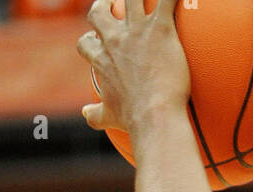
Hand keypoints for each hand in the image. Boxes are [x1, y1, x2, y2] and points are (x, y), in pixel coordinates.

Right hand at [77, 0, 190, 137]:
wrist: (155, 115)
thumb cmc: (134, 119)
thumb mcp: (110, 117)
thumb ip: (95, 115)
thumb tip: (86, 114)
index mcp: (102, 60)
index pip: (86, 43)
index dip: (90, 41)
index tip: (97, 43)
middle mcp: (115, 40)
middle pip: (100, 12)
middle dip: (104, 6)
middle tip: (114, 7)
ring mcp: (137, 31)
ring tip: (145, 1)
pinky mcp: (161, 28)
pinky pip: (166, 1)